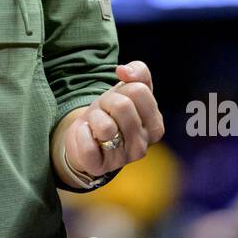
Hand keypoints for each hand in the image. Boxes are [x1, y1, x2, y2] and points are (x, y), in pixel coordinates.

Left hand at [64, 61, 164, 178]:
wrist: (88, 135)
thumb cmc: (112, 111)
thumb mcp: (129, 88)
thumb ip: (139, 72)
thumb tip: (124, 70)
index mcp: (155, 126)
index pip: (140, 91)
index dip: (122, 89)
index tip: (118, 99)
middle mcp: (142, 146)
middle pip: (122, 106)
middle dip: (107, 102)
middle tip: (105, 111)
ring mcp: (122, 159)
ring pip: (105, 127)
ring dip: (94, 117)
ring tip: (96, 124)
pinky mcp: (99, 167)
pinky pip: (88, 146)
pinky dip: (81, 134)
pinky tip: (87, 135)